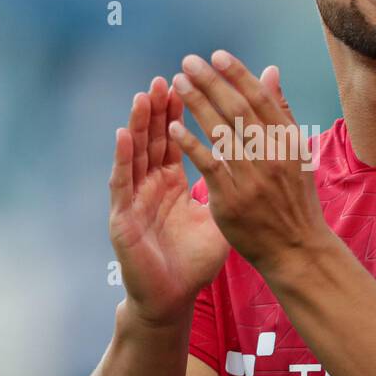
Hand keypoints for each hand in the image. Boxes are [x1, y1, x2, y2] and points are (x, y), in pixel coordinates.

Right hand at [108, 75, 229, 325]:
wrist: (173, 297)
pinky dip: (122, 157)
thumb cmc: (194, 261)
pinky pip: (121, 183)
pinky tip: (123, 135)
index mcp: (171, 183)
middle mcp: (150, 185)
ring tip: (145, 95)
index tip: (193, 82)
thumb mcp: (220, 217)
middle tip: (168, 77)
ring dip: (138, 124)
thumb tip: (254, 160)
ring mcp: (133, 199)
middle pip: (154, 139)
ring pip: (135, 154)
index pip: (176, 138)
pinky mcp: (122, 217)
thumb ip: (231, 185)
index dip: (181, 112)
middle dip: (160, 109)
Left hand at [166, 51, 332, 277]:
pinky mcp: (232, 199)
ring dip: (197, 104)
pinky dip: (191, 144)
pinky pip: (209, 165)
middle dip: (211, 82)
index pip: (260, 98)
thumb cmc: (294, 199)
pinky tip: (174, 127)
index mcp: (289, 141)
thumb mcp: (297, 153)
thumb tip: (271, 71)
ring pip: (221, 132)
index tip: (216, 55)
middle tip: (188, 62)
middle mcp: (273, 155)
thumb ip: (281, 112)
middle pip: (238, 110)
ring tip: (177, 84)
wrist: (296, 249)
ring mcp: (253, 178)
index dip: (237, 74)